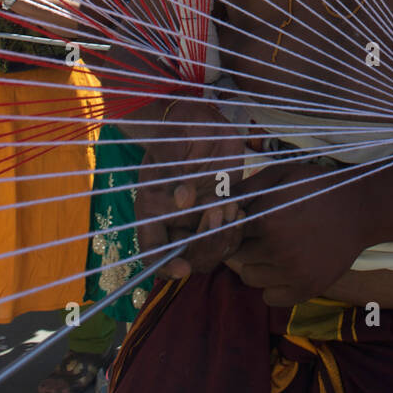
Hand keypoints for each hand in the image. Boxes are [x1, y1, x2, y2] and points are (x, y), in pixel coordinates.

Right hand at [134, 97, 246, 279]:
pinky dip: (237, 229)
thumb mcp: (171, 141)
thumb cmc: (179, 130)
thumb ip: (171, 167)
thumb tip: (182, 199)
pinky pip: (230, 237)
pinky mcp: (222, 213)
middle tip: (216, 209)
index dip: (164, 266)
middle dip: (204, 243)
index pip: (152, 251)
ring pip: (211, 252)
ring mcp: (199, 220)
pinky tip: (240, 209)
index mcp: (153, 209)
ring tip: (230, 205)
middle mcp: (174, 221)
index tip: (181, 269)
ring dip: (223, 236)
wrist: (202, 123)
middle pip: (187, 257)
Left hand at [223, 159, 365, 306]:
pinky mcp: (306, 290)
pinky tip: (287, 266)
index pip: (228, 231)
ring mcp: (292, 273)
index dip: (235, 225)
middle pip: (237, 255)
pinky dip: (273, 285)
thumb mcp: (281, 174)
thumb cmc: (317, 186)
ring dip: (257, 265)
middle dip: (247, 243)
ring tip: (279, 248)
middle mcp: (277, 248)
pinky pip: (269, 297)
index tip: (250, 219)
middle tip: (268, 232)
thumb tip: (215, 202)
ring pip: (250, 278)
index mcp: (267, 218)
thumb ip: (246, 188)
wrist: (362, 208)